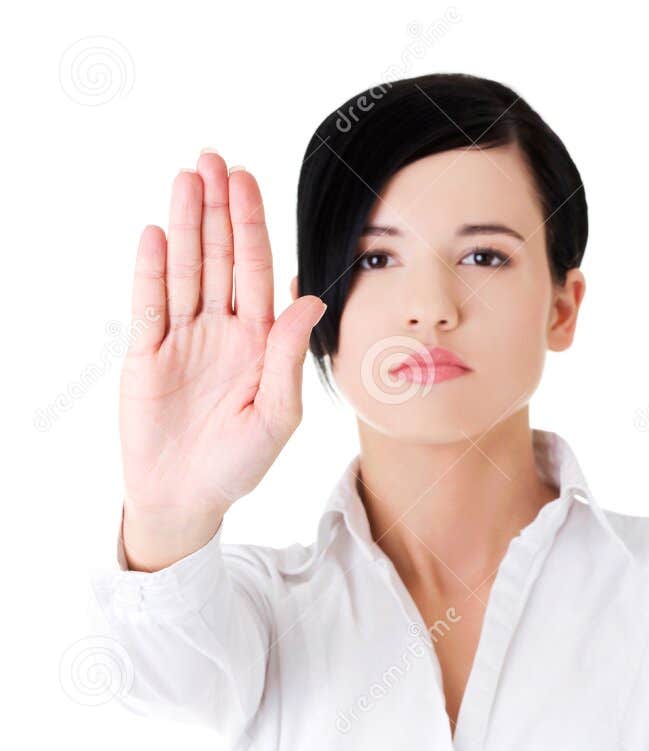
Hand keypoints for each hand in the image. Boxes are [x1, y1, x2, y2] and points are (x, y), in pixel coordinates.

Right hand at [118, 149, 326, 564]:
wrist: (186, 498)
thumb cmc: (239, 464)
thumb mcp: (277, 416)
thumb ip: (289, 358)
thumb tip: (308, 299)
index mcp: (257, 341)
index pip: (255, 271)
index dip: (251, 225)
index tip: (247, 181)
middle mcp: (220, 330)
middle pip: (218, 257)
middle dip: (217, 209)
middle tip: (214, 158)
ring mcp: (181, 338)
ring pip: (185, 269)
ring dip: (185, 224)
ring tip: (187, 178)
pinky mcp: (146, 353)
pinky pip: (149, 304)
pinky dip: (152, 269)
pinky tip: (156, 233)